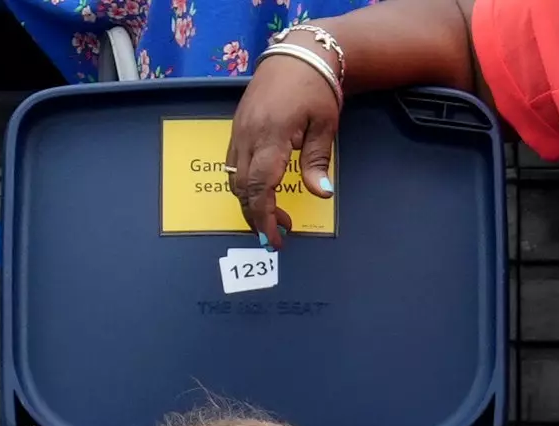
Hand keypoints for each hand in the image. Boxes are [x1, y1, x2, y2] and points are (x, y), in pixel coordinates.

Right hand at [226, 45, 340, 249]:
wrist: (297, 53)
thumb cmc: (315, 86)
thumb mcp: (324, 125)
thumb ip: (318, 161)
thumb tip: (321, 193)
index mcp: (271, 136)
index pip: (260, 189)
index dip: (265, 218)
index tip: (276, 238)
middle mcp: (248, 136)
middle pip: (242, 190)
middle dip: (257, 217)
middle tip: (278, 233)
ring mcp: (239, 131)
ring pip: (234, 179)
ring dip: (249, 203)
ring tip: (272, 216)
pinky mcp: (237, 128)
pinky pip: (233, 164)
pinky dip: (244, 185)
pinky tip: (261, 190)